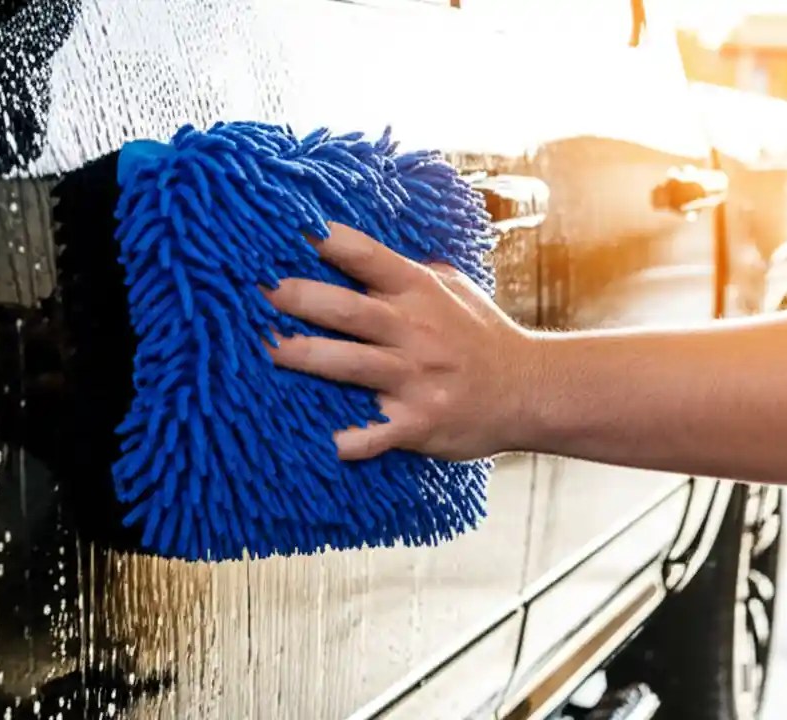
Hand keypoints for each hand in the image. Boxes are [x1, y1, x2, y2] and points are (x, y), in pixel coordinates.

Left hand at [265, 222, 537, 461]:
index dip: (327, 240)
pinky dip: (349, 439)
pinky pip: (376, 432)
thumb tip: (357, 247)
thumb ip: (406, 270)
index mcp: (419, 290)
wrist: (530, 390)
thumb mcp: (452, 288)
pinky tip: (318, 443)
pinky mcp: (419, 422)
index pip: (367, 256)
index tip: (289, 229)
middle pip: (348, 310)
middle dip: (300, 299)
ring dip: (306, 357)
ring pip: (351, 364)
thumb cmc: (482, 336)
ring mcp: (416, 377)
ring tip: (267, 350)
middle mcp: (415, 330)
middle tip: (257, 292)